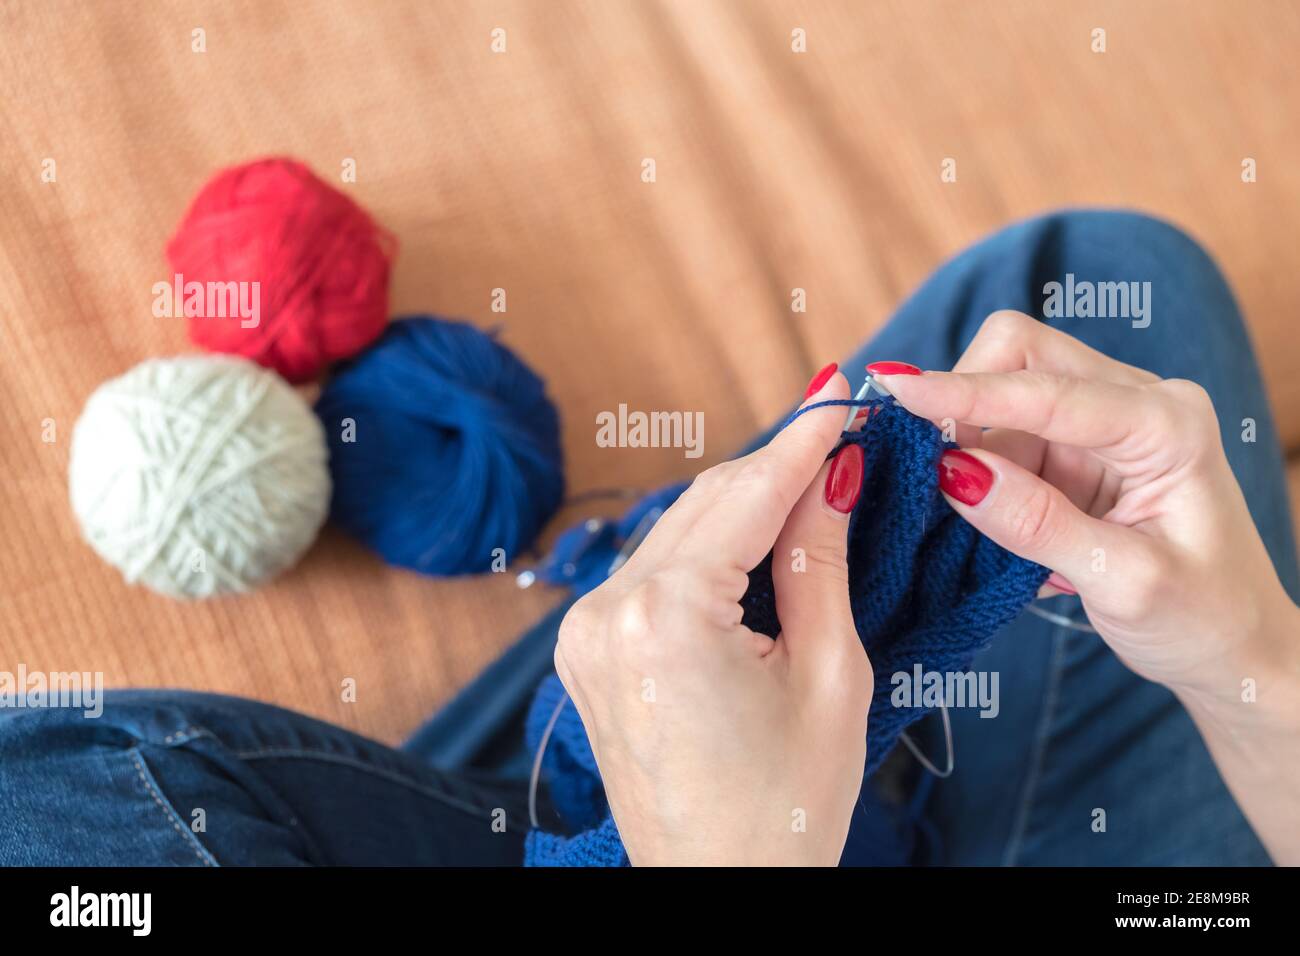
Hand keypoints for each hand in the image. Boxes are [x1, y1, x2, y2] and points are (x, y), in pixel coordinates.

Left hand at [554, 368, 871, 865]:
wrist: (719, 887)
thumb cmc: (787, 804)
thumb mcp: (829, 675)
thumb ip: (820, 559)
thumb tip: (834, 474)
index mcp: (668, 618)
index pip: (748, 497)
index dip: (803, 439)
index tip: (843, 394)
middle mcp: (608, 612)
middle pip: (706, 503)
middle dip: (774, 467)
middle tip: (838, 430)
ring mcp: (585, 631)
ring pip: (677, 531)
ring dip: (741, 504)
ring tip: (809, 481)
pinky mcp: (586, 648)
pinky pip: (653, 569)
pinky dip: (705, 547)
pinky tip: (754, 537)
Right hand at [874, 311, 1297, 697]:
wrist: (1235, 649)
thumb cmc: (1202, 618)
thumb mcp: (1125, 583)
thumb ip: (1039, 524)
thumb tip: (953, 472)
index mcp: (1167, 425)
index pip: (1049, 391)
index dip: (967, 391)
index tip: (897, 387)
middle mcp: (1137, 402)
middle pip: (1022, 354)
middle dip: (964, 397)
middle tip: (929, 467)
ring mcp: (1102, 421)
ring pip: (1003, 390)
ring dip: (966, 439)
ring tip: (967, 512)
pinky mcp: (1073, 448)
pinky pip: (1003, 431)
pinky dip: (975, 462)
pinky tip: (985, 511)